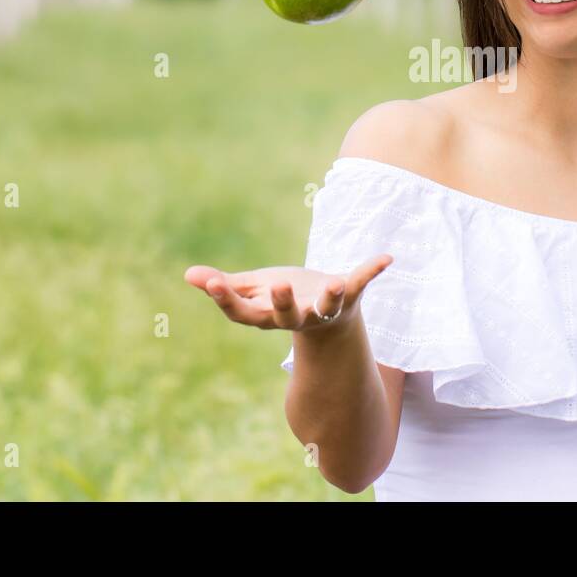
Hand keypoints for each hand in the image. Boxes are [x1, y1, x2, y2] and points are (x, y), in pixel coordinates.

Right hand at [184, 254, 392, 333]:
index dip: (226, 299)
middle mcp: (295, 317)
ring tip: (336, 284)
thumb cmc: (284, 298)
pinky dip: (372, 270)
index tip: (212, 282)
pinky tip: (387, 257)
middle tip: (279, 286)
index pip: (242, 312)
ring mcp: (324, 309)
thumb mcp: (254, 289)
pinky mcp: (349, 297)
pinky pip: (361, 284)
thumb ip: (225, 285)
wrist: (329, 318)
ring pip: (327, 308)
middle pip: (285, 316)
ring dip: (332, 297)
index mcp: (266, 315)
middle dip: (283, 302)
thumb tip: (188, 275)